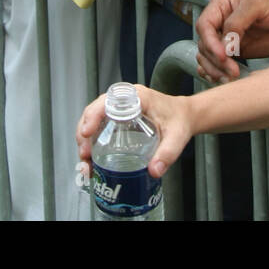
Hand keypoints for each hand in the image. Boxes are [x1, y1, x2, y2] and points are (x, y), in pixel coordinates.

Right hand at [76, 85, 193, 177]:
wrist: (184, 116)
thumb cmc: (180, 120)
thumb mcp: (177, 137)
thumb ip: (168, 153)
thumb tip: (154, 171)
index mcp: (137, 97)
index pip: (108, 101)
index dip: (93, 115)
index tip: (86, 132)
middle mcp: (124, 100)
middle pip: (93, 111)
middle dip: (84, 133)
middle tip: (85, 155)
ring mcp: (118, 109)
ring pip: (92, 120)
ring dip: (85, 140)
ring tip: (86, 162)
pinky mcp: (117, 119)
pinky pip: (98, 127)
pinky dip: (92, 143)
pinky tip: (92, 160)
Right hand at [194, 0, 268, 81]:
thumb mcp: (259, 3)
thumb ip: (238, 21)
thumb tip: (224, 45)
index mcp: (221, 4)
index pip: (205, 25)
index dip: (210, 42)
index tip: (223, 56)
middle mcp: (220, 21)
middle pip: (205, 44)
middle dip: (216, 60)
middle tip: (232, 72)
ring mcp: (227, 38)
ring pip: (208, 56)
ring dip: (215, 69)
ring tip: (230, 78)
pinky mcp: (236, 52)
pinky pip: (218, 64)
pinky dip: (216, 72)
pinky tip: (222, 79)